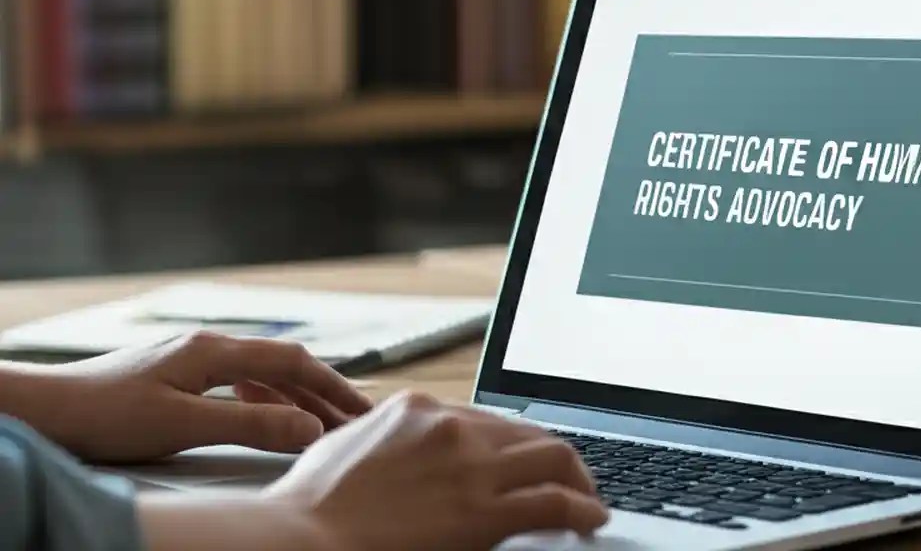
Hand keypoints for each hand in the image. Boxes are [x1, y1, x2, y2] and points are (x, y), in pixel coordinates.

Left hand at [22, 331, 372, 461]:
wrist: (46, 408)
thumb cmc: (107, 415)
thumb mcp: (184, 425)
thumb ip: (251, 424)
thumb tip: (311, 428)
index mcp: (214, 351)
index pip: (292, 361)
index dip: (332, 386)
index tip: (362, 410)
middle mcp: (207, 346)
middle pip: (281, 363)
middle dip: (321, 391)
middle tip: (353, 420)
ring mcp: (190, 358)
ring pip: (259, 372)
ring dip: (294, 396)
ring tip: (319, 422)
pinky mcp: (175, 374)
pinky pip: (236, 380)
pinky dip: (264, 397)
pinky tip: (264, 412)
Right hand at [264, 392, 608, 550]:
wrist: (302, 539)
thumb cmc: (309, 507)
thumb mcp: (346, 448)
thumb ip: (385, 441)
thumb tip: (400, 454)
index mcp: (418, 410)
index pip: (485, 418)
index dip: (509, 441)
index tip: (518, 458)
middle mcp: (451, 427)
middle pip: (524, 431)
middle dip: (549, 454)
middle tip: (564, 477)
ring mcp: (470, 465)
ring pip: (552, 456)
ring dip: (577, 477)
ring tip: (587, 496)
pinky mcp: (484, 509)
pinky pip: (554, 501)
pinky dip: (583, 507)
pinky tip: (591, 517)